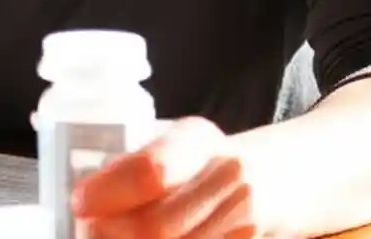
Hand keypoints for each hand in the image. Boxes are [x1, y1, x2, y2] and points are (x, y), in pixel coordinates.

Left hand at [73, 117, 257, 238]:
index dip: (107, 193)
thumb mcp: (182, 145)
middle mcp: (228, 179)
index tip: (80, 202)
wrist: (291, 175)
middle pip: (156, 227)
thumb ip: (140, 165)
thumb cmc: (214, 161)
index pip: (150, 171)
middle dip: (107, 235)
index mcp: (200, 141)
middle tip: (85, 230)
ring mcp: (243, 223)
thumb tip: (85, 194)